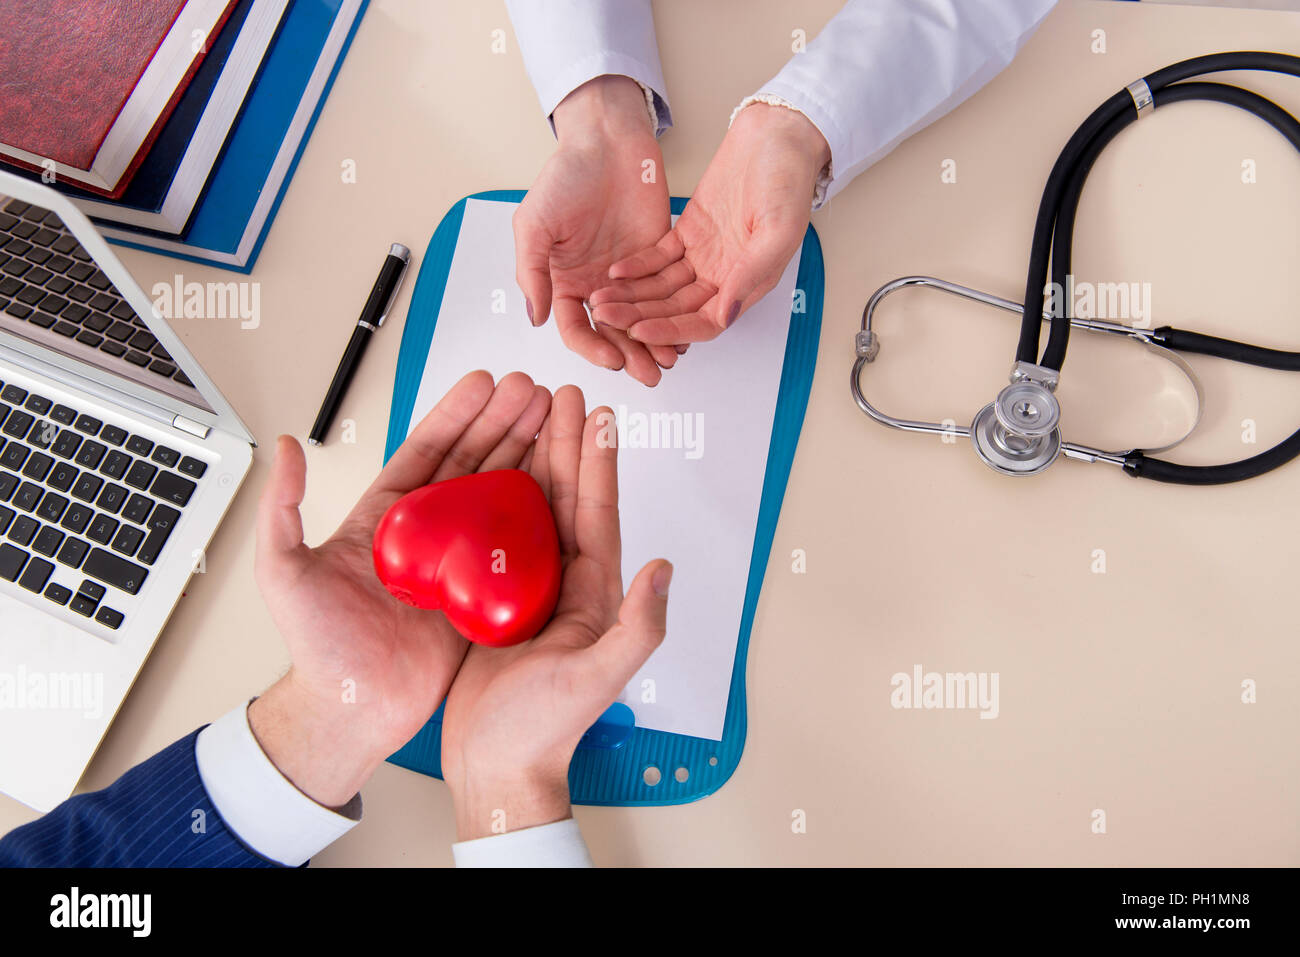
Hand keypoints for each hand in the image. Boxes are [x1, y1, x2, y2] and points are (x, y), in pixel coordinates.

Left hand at [248, 370, 550, 807]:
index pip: (428, 452)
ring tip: (554, 422)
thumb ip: (282, 510)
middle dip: (505, 424)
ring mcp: (459, 563)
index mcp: (387, 518)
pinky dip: (540, 519)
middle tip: (535, 391)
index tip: (485, 383)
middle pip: (474, 465)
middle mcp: (428, 534)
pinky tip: (562, 490)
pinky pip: (517, 551)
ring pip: (501, 498)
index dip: (457, 415)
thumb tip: (286, 447)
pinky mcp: (483, 596)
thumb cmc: (317, 649)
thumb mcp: (283, 573)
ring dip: (529, 458)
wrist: (352, 712)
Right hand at [440, 386, 671, 839]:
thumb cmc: (544, 729)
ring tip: (527, 415)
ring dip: (531, 460)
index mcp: (593, 592)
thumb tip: (664, 570)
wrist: (495, 767)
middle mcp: (564, 582)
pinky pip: (491, 535)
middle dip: (565, 443)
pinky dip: (489, 498)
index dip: (598, 459)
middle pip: (564, 497)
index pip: (597, 511)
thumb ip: (637, 627)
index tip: (598, 413)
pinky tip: (480, 471)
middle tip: (560, 394)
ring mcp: (525, 589)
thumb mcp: (598, 676)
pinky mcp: (489, 600)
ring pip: (530, 508)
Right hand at [514, 74, 683, 385]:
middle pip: (612, 332)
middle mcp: (595, 284)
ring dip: (654, 342)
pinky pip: (666, 293)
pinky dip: (675, 313)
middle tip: (648, 375)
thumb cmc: (564, 176)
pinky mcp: (657, 258)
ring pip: (641, 319)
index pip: (575, 328)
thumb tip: (535, 319)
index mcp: (563, 281)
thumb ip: (532, 272)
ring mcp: (627, 274)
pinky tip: (688, 330)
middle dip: (630, 355)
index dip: (591, 348)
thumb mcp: (534, 224)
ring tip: (670, 361)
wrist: (606, 140)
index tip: (611, 360)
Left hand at [589, 103, 829, 343]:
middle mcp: (723, 277)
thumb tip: (725, 315)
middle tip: (605, 317)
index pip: (703, 322)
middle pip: (675, 309)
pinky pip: (657, 258)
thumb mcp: (779, 231)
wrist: (776, 137)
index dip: (671, 331)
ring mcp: (704, 256)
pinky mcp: (688, 233)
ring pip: (661, 287)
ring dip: (633, 296)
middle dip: (640, 316)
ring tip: (600, 301)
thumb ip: (751, 274)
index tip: (639, 331)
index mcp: (747, 284)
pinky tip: (615, 272)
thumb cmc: (787, 182)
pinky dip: (637, 267)